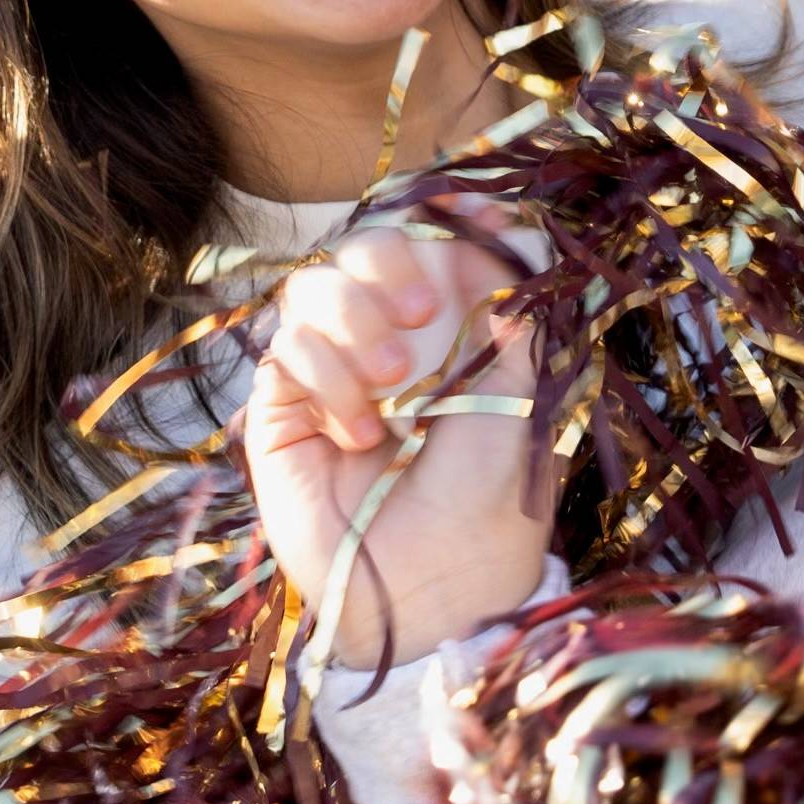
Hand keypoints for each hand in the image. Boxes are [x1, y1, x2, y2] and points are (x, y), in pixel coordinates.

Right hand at [243, 213, 560, 675]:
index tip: (467, 212)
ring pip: (313, 287)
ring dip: (356, 319)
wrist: (432, 591)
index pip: (427, 248)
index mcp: (447, 337)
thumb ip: (514, 313)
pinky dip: (325, 377)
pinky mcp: (281, 412)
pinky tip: (358, 434)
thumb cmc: (489, 505)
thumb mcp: (522, 399)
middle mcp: (385, 346)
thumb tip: (509, 229)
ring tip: (392, 383)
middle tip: (425, 310)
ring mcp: (328, 376)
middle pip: (361, 250)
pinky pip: (284, 350)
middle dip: (389, 260)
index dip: (440, 219)